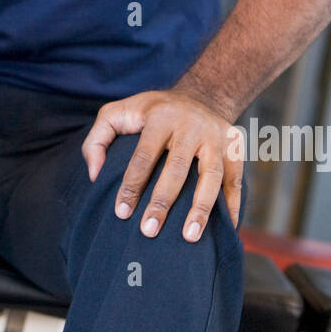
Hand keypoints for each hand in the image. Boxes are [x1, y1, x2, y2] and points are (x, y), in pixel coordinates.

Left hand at [81, 89, 243, 240]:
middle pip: (178, 168)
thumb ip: (97, 140)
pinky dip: (232, 206)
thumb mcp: (119, 113)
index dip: (132, 185)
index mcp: (160, 117)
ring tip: (190, 237)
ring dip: (201, 208)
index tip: (121, 213)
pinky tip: (225, 229)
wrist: (201, 95)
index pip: (144, 155)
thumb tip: (95, 175)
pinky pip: (235, 181)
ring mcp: (216, 137)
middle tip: (149, 231)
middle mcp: (191, 125)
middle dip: (163, 201)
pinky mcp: (235, 148)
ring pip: (211, 175)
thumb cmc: (152, 113)